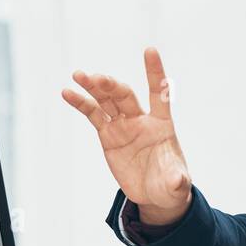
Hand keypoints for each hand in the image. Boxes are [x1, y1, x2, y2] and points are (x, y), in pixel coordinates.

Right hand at [61, 47, 192, 225]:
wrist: (155, 195)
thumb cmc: (170, 185)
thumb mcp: (176, 186)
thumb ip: (177, 180)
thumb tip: (178, 181)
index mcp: (162, 125)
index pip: (160, 94)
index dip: (155, 74)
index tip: (150, 50)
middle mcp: (141, 120)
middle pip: (125, 96)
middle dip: (112, 86)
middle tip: (98, 78)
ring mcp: (123, 125)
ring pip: (107, 101)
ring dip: (93, 88)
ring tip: (79, 75)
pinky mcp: (108, 135)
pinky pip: (93, 115)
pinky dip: (81, 103)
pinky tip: (67, 93)